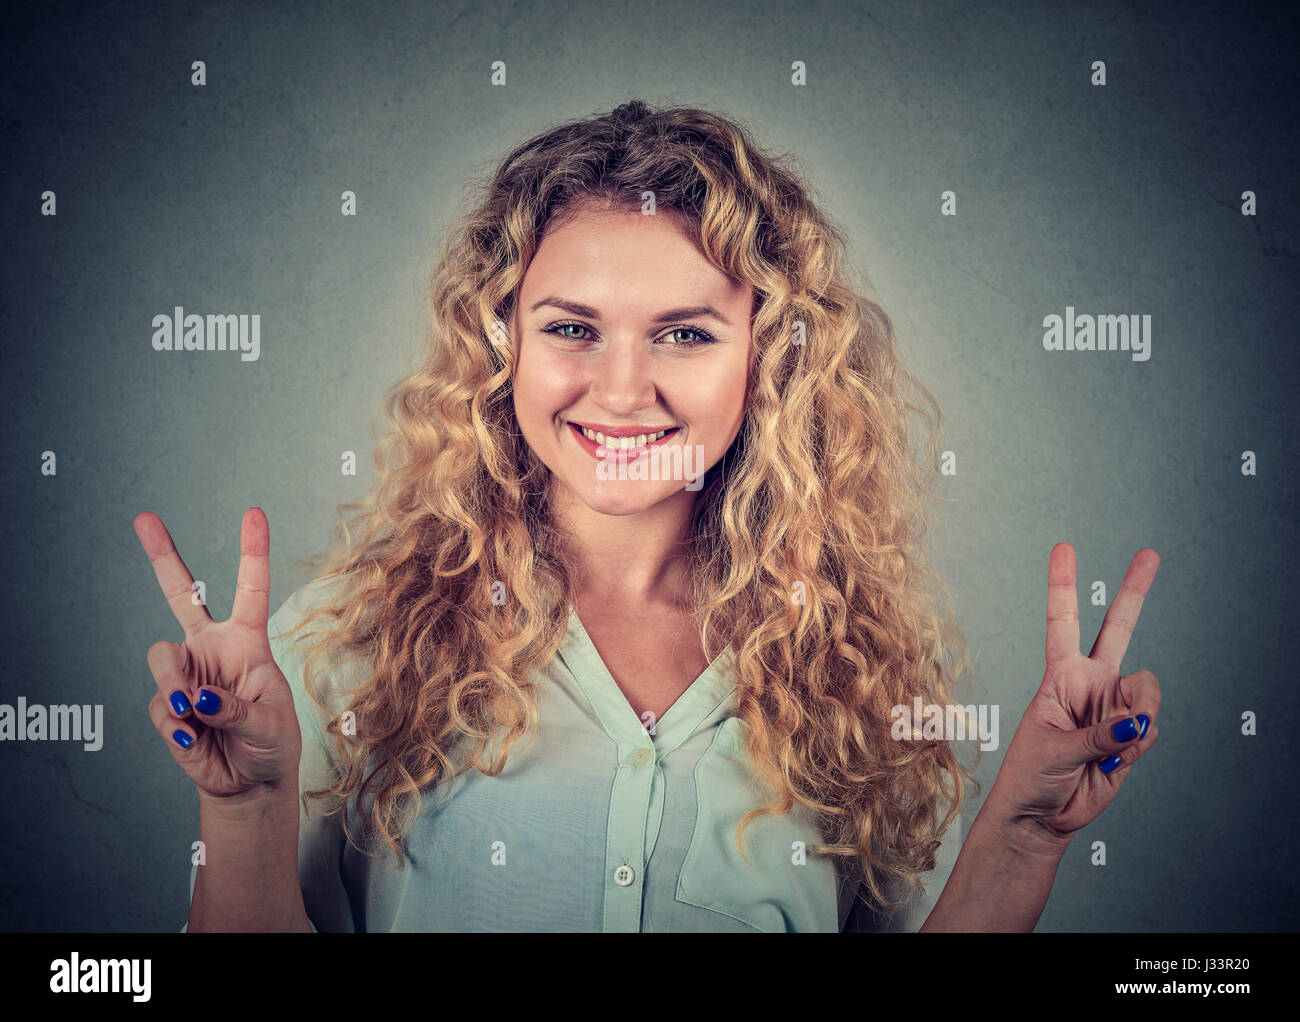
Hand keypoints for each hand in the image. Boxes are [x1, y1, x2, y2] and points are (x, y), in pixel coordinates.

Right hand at [134, 508, 301, 801]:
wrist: (250, 781)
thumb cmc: (271, 744)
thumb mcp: (269, 725)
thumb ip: (236, 709)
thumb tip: (196, 697)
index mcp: (247, 641)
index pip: (251, 589)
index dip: (251, 551)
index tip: (253, 513)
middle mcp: (212, 648)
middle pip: (179, 594)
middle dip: (162, 555)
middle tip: (143, 517)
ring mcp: (186, 674)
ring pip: (161, 656)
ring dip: (172, 682)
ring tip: (190, 710)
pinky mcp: (167, 705)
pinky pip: (161, 706)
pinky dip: (177, 726)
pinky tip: (194, 741)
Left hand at [983, 543, 1160, 853]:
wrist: (1042, 815)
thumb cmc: (1030, 777)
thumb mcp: (1054, 749)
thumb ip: (1099, 734)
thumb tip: (1137, 721)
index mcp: (1060, 675)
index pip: (1063, 621)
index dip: (1063, 584)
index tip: (1065, 547)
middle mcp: (1091, 682)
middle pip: (1118, 628)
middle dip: (1135, 590)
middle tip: (1150, 554)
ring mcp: (1115, 705)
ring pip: (1147, 692)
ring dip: (1135, 720)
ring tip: (1108, 747)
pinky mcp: (1132, 733)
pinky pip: (1151, 728)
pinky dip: (1137, 747)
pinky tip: (1116, 760)